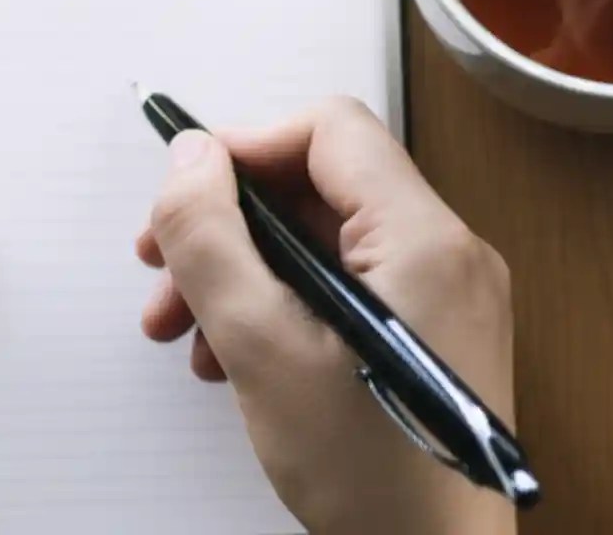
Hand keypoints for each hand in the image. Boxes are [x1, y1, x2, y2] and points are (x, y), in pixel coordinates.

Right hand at [138, 98, 516, 534]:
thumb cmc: (374, 481)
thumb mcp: (263, 349)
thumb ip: (213, 241)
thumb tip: (190, 158)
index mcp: (424, 239)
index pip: (330, 130)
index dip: (247, 146)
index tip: (185, 190)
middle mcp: (448, 253)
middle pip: (321, 187)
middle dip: (231, 223)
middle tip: (164, 268)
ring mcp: (445, 294)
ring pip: (325, 241)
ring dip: (245, 272)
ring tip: (187, 331)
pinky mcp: (431, 330)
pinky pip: (348, 286)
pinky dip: (284, 305)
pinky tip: (235, 356)